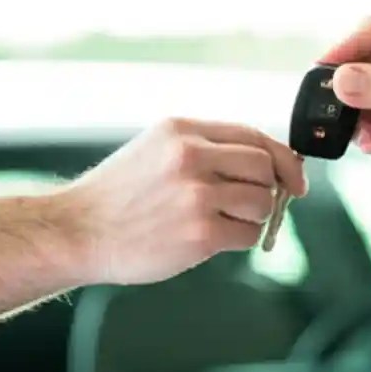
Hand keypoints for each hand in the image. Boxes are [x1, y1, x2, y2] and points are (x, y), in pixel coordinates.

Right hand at [68, 118, 306, 284]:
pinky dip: (242, 239)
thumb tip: (266, 164)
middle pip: (264, 166)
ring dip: (254, 217)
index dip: (281, 158)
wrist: (78, 232)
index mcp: (181, 130)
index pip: (253, 135)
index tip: (292, 178)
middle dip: (269, 189)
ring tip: (224, 224)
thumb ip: (204, 149)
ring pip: (262, 201)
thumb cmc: (118, 197)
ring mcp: (196, 195)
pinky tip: (214, 241)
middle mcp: (190, 156)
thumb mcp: (155, 150)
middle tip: (252, 206)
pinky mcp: (200, 233)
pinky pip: (249, 234)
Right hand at [319, 12, 370, 191]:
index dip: (346, 49)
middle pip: (359, 63)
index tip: (323, 70)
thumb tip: (342, 80)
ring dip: (352, 115)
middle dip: (344, 87)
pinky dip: (362, 132)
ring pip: (358, 95)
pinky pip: (366, 120)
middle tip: (330, 107)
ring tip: (360, 133)